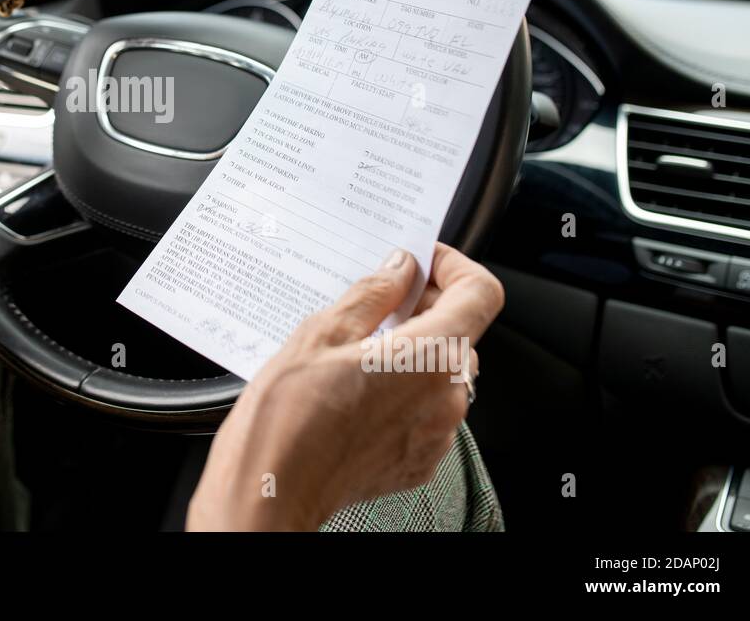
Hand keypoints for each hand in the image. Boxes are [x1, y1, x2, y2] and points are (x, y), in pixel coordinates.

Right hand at [185, 244, 503, 531]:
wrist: (269, 488)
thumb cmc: (288, 418)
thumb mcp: (322, 331)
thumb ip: (373, 293)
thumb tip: (399, 269)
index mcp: (429, 357)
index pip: (480, 293)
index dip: (455, 267)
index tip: (425, 261)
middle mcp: (445, 398)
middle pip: (461, 333)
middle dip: (425, 309)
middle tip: (379, 302)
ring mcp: (436, 434)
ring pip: (442, 373)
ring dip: (413, 352)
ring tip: (358, 349)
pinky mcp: (419, 459)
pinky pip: (427, 411)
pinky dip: (404, 391)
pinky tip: (358, 387)